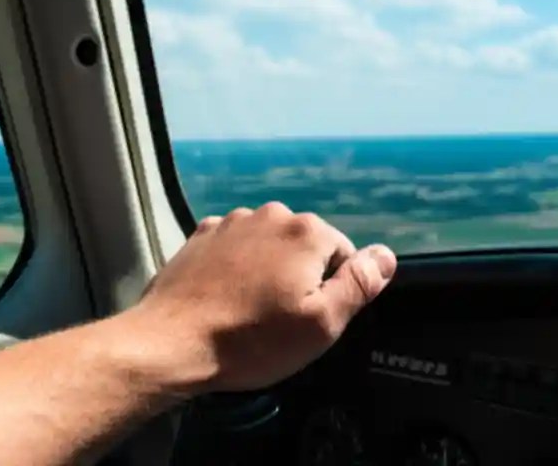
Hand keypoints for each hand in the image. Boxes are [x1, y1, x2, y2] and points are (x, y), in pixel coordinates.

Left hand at [126, 202, 395, 394]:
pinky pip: (235, 249)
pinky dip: (235, 270)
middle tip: (278, 322)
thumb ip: (360, 284)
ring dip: (266, 273)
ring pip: (268, 248)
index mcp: (307, 231)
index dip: (332, 294)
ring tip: (247, 314)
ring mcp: (231, 222)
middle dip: (299, 280)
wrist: (172, 343)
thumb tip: (386, 255)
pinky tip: (224, 300)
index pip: (344, 257)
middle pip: (305, 248)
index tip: (306, 321)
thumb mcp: (322, 324)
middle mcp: (270, 215)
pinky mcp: (201, 236)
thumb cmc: (251, 341)